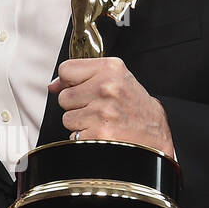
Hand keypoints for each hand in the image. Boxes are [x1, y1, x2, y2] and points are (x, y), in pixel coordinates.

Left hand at [49, 57, 173, 154]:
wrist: (155, 133)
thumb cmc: (134, 106)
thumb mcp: (116, 79)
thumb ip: (83, 76)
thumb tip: (53, 86)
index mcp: (110, 69)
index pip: (66, 70)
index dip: (69, 82)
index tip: (81, 89)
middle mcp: (107, 87)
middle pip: (64, 97)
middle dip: (77, 106)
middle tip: (98, 109)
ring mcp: (103, 111)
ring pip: (67, 118)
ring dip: (81, 123)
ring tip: (101, 121)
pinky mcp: (99, 134)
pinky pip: (74, 137)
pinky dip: (85, 138)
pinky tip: (102, 133)